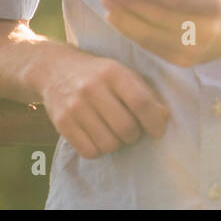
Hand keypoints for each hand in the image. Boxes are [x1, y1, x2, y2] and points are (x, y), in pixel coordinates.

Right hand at [37, 50, 169, 158]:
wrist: (57, 69)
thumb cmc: (100, 75)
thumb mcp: (124, 74)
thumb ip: (146, 94)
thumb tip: (163, 117)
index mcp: (113, 73)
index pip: (140, 102)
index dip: (154, 121)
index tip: (158, 131)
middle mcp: (92, 88)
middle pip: (125, 127)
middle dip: (135, 135)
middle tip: (133, 130)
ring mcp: (75, 106)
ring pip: (108, 143)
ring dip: (117, 144)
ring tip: (115, 133)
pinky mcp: (62, 123)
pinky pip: (89, 151)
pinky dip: (99, 150)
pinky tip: (99, 137)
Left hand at [99, 0, 220, 66]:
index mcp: (215, 2)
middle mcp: (206, 30)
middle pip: (159, 18)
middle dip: (129, 2)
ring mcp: (193, 50)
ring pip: (149, 35)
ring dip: (123, 17)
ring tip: (106, 0)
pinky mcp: (182, 62)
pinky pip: (149, 45)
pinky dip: (129, 30)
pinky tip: (116, 16)